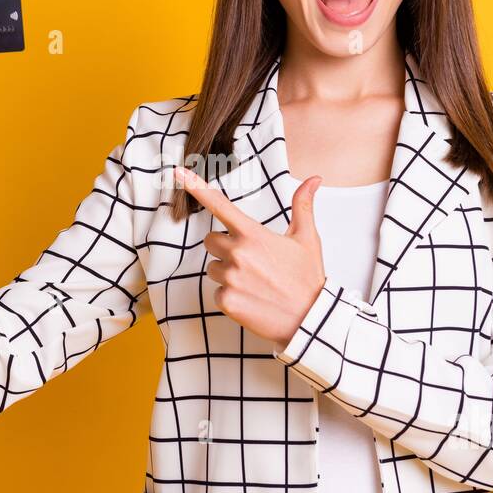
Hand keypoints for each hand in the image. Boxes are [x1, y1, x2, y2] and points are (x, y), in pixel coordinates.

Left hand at [174, 164, 325, 346]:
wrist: (310, 319)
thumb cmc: (307, 278)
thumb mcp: (307, 239)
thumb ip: (303, 206)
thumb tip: (314, 180)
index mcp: (253, 235)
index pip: (219, 205)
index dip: (196, 186)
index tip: (177, 172)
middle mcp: (238, 253)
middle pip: (210, 241)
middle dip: (225, 248)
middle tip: (252, 261)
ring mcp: (230, 278)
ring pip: (213, 269)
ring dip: (228, 274)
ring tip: (255, 283)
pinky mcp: (226, 301)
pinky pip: (218, 293)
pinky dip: (231, 296)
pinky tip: (252, 299)